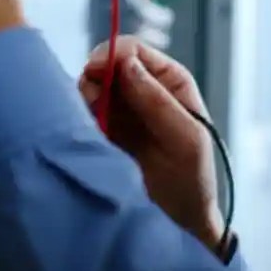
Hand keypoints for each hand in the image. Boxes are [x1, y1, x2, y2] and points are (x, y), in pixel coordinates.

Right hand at [79, 37, 223, 253]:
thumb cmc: (192, 178)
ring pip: (90, 89)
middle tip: (91, 101)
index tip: (95, 69)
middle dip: (93, 77)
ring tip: (94, 124)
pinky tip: (87, 135)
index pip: (134, 50)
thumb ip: (157, 101)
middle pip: (106, 65)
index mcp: (170, 81)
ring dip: (84, 99)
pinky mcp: (102, 133)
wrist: (177, 220)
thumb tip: (127, 63)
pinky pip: (82, 115)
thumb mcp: (185, 138)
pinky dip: (78, 119)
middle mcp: (143, 90)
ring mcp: (120, 111)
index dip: (112, 53)